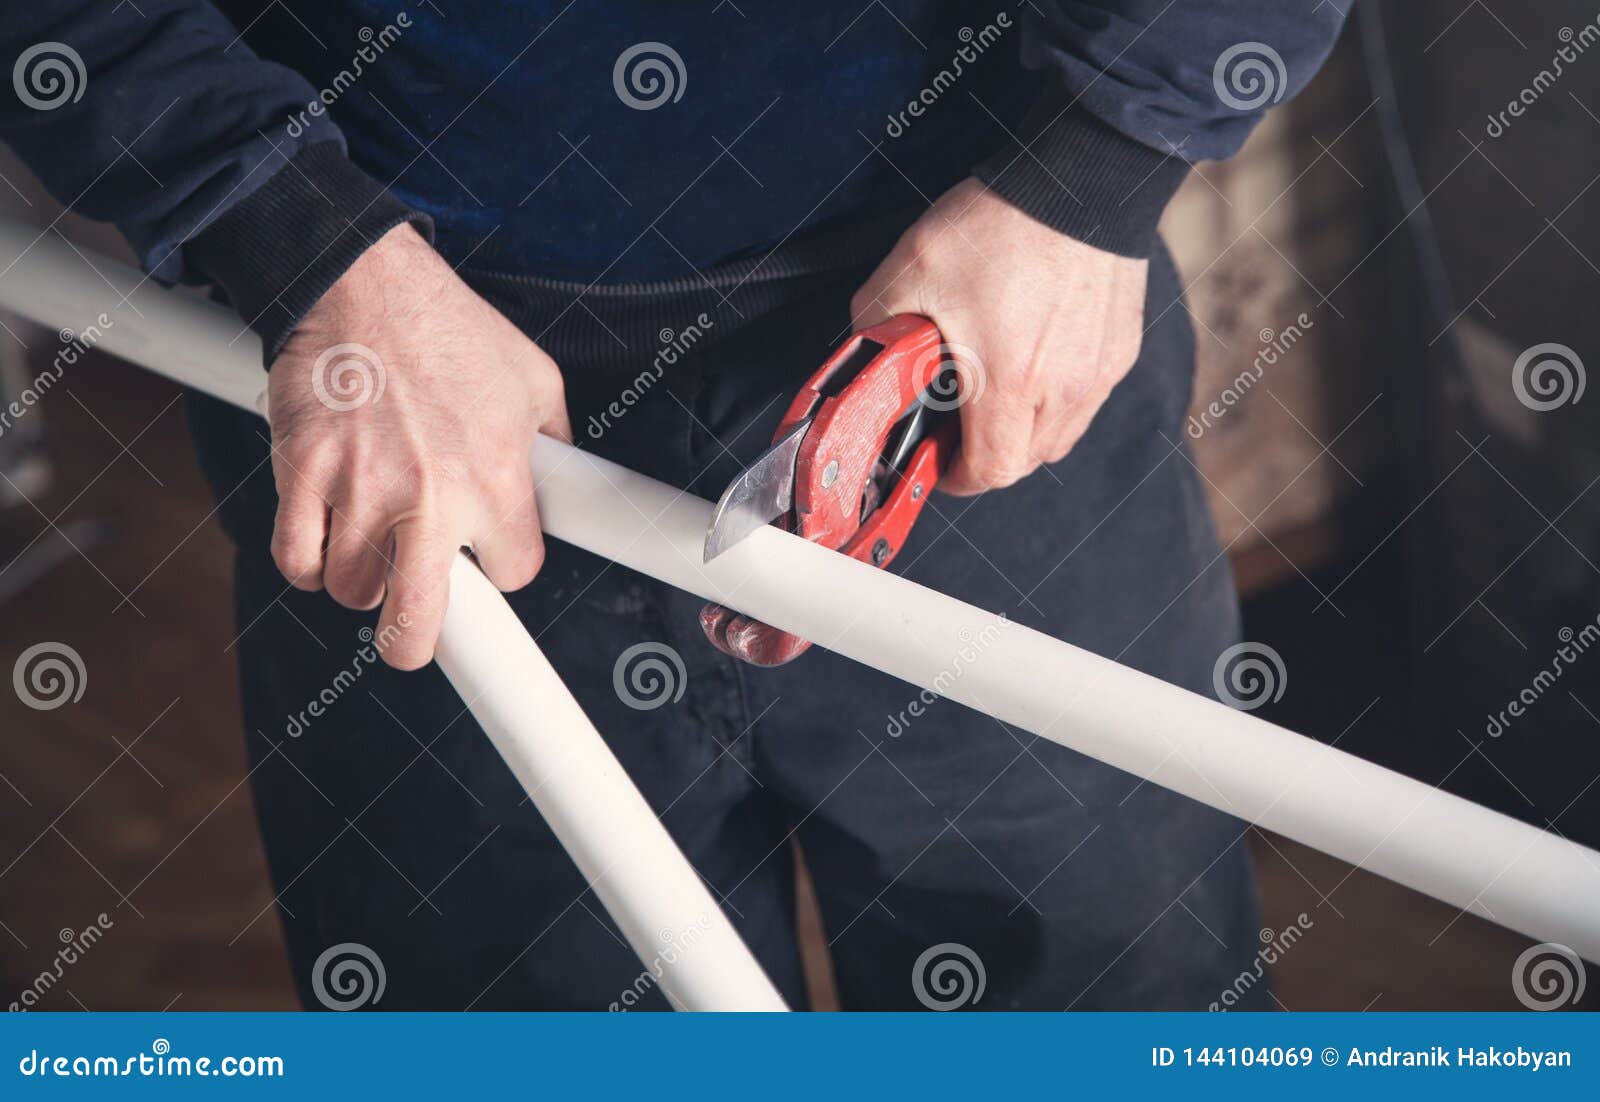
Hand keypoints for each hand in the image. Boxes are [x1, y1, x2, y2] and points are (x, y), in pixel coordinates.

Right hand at [267, 223, 570, 669]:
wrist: (360, 280)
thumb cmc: (446, 325)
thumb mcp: (533, 377)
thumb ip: (553, 441)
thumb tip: (569, 477)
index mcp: (496, 478)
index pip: (513, 572)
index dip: (499, 568)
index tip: (485, 557)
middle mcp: (430, 497)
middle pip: (417, 623)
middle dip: (415, 641)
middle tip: (414, 633)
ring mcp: (360, 490)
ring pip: (353, 591)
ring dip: (361, 580)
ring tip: (371, 546)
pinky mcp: (302, 474)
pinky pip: (296, 558)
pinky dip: (306, 561)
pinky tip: (323, 540)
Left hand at [851, 177, 1147, 494]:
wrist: (1080, 177)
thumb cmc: (1004, 222)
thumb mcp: (911, 267)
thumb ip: (875, 319)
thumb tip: (868, 346)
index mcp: (1010, 381)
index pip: (990, 471)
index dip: (956, 477)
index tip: (938, 459)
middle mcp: (1065, 388)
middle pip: (1025, 461)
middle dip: (986, 456)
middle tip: (959, 425)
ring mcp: (1099, 371)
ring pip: (1060, 435)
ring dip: (1024, 430)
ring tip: (996, 392)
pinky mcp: (1121, 348)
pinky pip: (1087, 399)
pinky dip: (1058, 397)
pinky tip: (1035, 358)